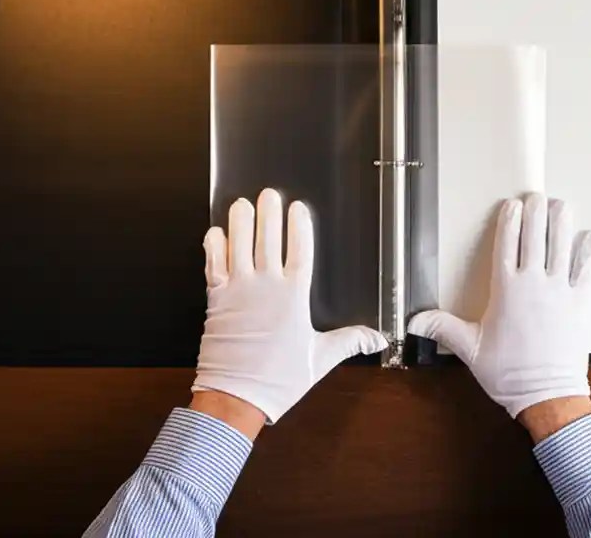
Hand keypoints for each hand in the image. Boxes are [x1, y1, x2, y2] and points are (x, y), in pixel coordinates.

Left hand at [193, 188, 388, 425]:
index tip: (297, 208)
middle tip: (269, 194)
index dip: (299, 227)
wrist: (236, 396)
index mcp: (293, 297)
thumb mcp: (319, 359)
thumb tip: (377, 338)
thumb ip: (348, 341)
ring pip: (238, 246)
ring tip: (242, 203)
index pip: (299, 251)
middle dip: (269, 214)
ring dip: (240, 222)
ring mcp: (237, 291)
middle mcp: (265, 287)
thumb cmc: (278, 380)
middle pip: (268, 240)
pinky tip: (216, 233)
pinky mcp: (215, 301)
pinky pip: (213, 266)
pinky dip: (214, 248)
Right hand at [408, 193, 590, 419]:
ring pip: (562, 247)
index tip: (511, 205)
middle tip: (536, 196)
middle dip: (536, 214)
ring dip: (562, 224)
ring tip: (561, 205)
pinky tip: (590, 238)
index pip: (506, 245)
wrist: (547, 394)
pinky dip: (589, 253)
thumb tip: (413, 321)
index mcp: (506, 289)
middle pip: (535, 238)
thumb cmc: (508, 373)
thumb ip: (443, 328)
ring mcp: (560, 291)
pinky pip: (587, 271)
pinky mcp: (582, 304)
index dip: (509, 222)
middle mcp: (534, 283)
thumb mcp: (470, 349)